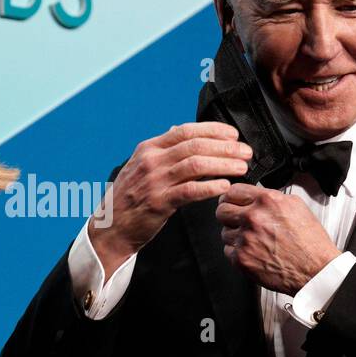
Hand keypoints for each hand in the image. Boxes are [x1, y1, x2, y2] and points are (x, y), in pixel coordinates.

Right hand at [89, 123, 251, 274]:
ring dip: (224, 164)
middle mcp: (151, 161)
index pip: (185, 130)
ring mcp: (154, 181)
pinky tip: (225, 186)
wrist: (110, 227)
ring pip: (196, 165)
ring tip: (242, 167)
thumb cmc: (129, 198)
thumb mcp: (140, 166)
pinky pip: (190, 190)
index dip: (213, 130)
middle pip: (195, 146)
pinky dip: (211, 186)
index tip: (232, 134)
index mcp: (148, 148)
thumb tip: (178, 128)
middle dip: (225, 147)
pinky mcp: (160, 202)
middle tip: (245, 151)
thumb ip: (162, 149)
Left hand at [216, 183, 341, 294]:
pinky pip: (228, 251)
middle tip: (236, 220)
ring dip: (235, 235)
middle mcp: (254, 218)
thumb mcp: (295, 206)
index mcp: (267, 201)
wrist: (315, 270)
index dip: (231, 197)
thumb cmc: (309, 242)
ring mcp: (245, 239)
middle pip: (222, 210)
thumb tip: (254, 195)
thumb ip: (270, 197)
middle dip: (228, 214)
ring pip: (224, 232)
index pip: (233, 191)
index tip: (231, 201)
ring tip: (253, 240)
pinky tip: (254, 252)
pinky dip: (238, 252)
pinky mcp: (241, 258)